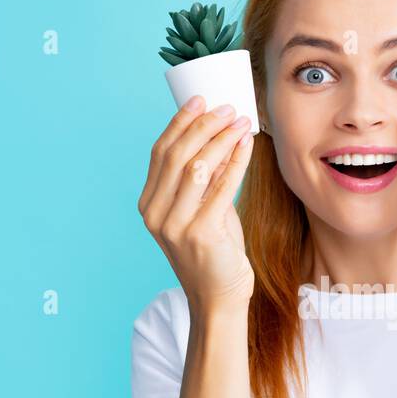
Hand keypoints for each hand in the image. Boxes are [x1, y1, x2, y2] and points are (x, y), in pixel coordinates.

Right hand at [138, 96, 255, 313]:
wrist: (218, 298)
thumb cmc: (214, 252)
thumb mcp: (201, 211)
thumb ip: (202, 181)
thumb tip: (219, 136)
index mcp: (149, 204)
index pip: (160, 152)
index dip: (180, 122)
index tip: (200, 100)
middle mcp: (156, 214)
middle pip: (177, 155)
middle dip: (203, 125)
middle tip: (227, 108)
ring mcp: (175, 226)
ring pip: (196, 167)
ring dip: (221, 139)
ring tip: (241, 122)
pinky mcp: (200, 234)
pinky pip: (221, 188)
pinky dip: (236, 162)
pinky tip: (247, 146)